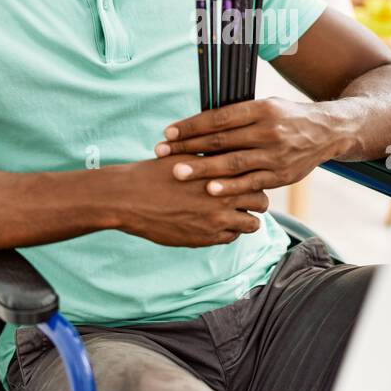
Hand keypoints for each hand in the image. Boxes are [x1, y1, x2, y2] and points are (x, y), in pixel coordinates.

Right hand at [104, 157, 268, 247]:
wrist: (130, 198)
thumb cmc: (157, 172)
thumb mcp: (188, 155)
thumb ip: (214, 157)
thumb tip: (233, 152)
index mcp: (220, 172)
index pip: (256, 176)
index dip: (255, 177)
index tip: (250, 178)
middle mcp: (223, 196)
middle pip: (260, 201)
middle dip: (255, 200)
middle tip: (247, 198)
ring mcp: (216, 219)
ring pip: (251, 224)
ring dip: (246, 218)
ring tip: (235, 213)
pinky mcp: (205, 238)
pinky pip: (231, 238)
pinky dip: (230, 231)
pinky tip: (219, 223)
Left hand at [154, 98, 342, 196]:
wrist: (328, 131)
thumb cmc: (286, 117)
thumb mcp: (266, 106)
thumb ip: (237, 115)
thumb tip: (199, 123)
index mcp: (261, 109)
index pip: (219, 118)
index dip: (191, 126)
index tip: (167, 133)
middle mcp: (268, 130)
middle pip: (221, 140)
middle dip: (188, 148)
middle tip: (162, 153)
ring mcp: (276, 154)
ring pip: (233, 163)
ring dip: (203, 169)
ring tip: (177, 172)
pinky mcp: (282, 175)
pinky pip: (252, 182)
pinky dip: (230, 187)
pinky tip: (211, 190)